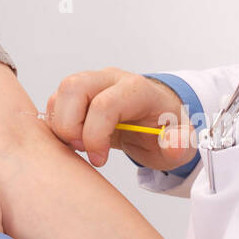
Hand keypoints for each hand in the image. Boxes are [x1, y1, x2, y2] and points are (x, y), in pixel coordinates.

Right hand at [46, 67, 196, 169]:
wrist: (155, 118)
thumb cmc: (165, 128)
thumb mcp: (182, 142)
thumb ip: (180, 143)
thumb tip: (173, 142)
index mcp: (137, 89)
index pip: (104, 104)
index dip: (95, 134)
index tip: (99, 159)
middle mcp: (111, 79)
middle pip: (74, 88)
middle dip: (70, 125)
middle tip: (83, 149)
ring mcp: (92, 82)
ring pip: (60, 93)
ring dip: (61, 124)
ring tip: (79, 145)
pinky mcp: (78, 92)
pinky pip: (55, 101)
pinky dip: (57, 123)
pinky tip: (75, 140)